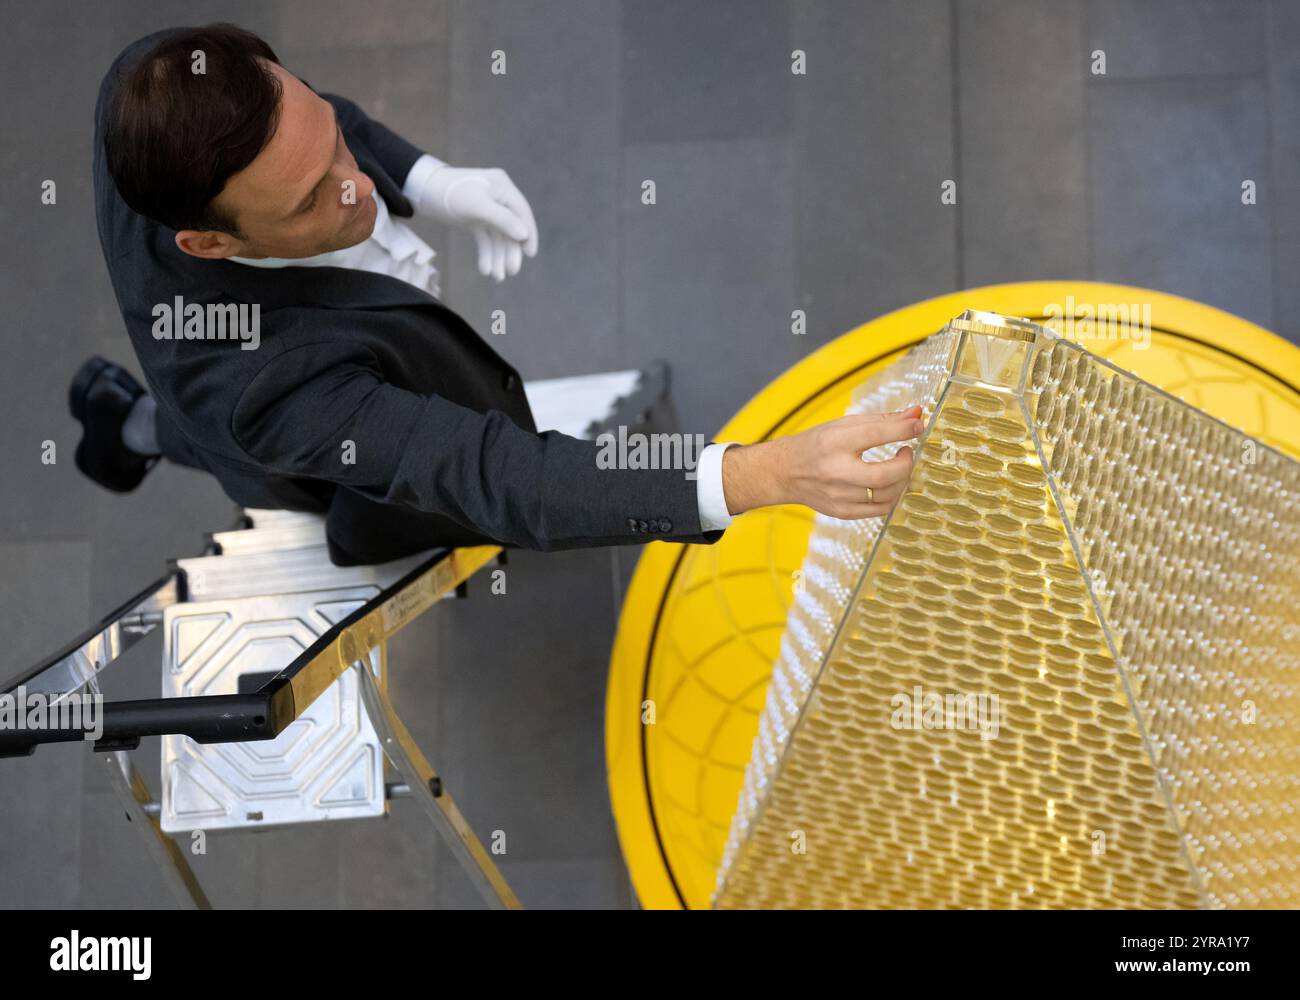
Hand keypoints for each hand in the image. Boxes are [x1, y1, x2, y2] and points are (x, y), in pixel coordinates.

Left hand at [412, 165, 538, 280]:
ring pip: (498, 237)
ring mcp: (487, 210)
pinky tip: (486, 269)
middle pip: (511, 228)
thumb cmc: (449, 193)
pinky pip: (486, 239)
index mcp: (502, 187)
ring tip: (497, 277)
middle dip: (510, 251)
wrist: (421, 191)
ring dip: (498, 257)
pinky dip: (487, 254)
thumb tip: (524, 235)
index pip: (522, 213)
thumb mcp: (476, 205)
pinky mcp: (475, 219)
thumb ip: (502, 219)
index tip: (530, 254)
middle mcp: (498, 197)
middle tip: (511, 272)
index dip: (528, 234)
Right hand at [722, 405, 922, 518]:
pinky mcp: (841, 511)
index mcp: (834, 442)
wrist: (785, 472)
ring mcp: (838, 495)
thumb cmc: (817, 445)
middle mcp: (835, 471)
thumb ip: (883, 421)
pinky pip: (879, 509)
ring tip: (896, 468)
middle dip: (905, 464)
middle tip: (906, 452)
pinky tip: (885, 485)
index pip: (876, 434)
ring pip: (886, 495)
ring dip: (901, 480)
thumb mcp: (845, 426)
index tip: (917, 426)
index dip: (904, 430)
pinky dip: (890, 496)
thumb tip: (917, 414)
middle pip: (884, 475)